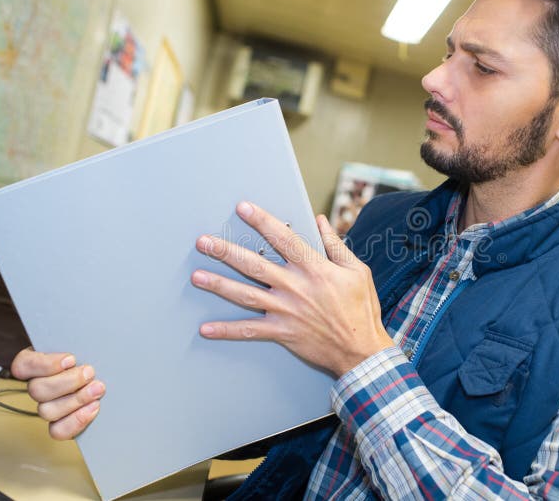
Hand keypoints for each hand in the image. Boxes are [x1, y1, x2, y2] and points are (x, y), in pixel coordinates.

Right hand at [10, 348, 104, 439]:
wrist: (109, 374)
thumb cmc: (94, 353)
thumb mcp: (85, 342)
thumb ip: (78, 340)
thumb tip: (87, 333)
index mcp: (37, 363)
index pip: (23, 365)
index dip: (45, 365)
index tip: (71, 359)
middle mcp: (38, 385)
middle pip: (37, 390)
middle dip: (68, 382)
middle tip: (90, 372)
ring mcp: (48, 406)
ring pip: (47, 411)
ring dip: (75, 400)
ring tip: (97, 390)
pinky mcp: (60, 423)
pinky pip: (58, 430)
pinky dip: (76, 421)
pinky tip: (93, 408)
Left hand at [192, 201, 394, 376]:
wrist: (361, 350)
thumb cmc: (361, 309)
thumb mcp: (357, 271)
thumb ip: (335, 244)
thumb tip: (319, 221)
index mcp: (314, 268)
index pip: (283, 239)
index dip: (261, 221)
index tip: (242, 208)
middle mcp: (295, 287)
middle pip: (253, 265)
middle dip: (226, 251)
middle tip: (203, 242)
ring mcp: (285, 310)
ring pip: (245, 294)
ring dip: (219, 285)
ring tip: (196, 276)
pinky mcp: (281, 332)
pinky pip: (249, 330)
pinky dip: (227, 330)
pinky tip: (206, 328)